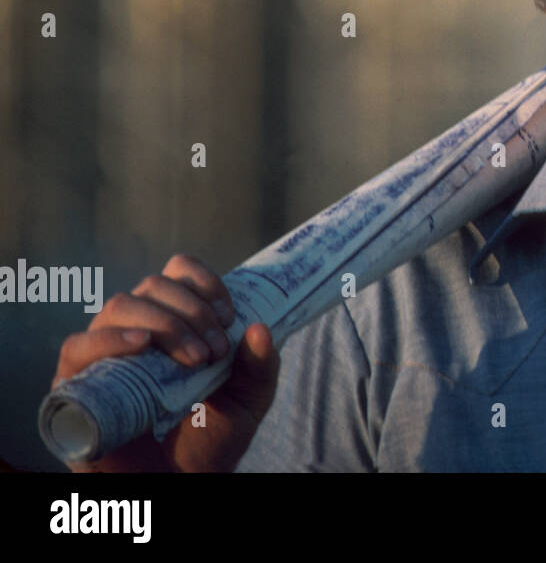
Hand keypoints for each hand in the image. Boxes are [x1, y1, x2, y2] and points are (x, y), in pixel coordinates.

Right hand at [51, 253, 279, 472]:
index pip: (177, 272)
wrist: (181, 483)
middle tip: (215, 350)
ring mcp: (104, 355)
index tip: (229, 314)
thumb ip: (260, 367)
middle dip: (191, 311)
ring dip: (164, 323)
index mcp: (173, 321)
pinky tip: (141, 343)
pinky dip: (108, 338)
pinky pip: (77, 347)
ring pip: (119, 306)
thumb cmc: (210, 438)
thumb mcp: (248, 400)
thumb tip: (260, 328)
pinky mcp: (75, 384)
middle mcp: (135, 330)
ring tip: (195, 358)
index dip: (203, 281)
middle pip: (152, 287)